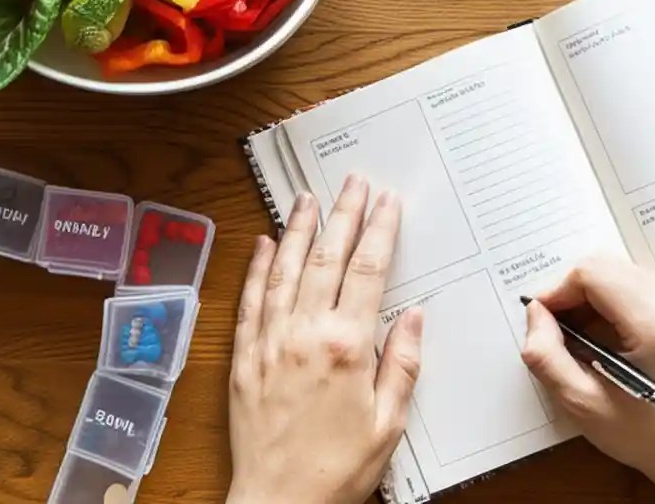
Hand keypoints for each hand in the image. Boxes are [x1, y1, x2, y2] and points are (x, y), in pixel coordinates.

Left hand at [228, 177, 422, 503]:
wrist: (280, 503)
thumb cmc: (338, 469)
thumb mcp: (389, 422)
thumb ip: (401, 363)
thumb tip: (410, 314)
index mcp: (347, 347)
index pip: (367, 271)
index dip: (379, 230)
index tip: (387, 202)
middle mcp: (304, 335)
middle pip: (326, 258)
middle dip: (342, 215)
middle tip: (353, 182)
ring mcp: (269, 343)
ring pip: (283, 270)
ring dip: (297, 229)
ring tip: (307, 197)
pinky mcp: (244, 358)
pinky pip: (249, 300)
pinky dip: (256, 268)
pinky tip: (262, 243)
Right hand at [521, 257, 654, 503]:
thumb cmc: (640, 432)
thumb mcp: (580, 402)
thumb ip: (546, 355)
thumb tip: (536, 312)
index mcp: (652, 322)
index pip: (590, 274)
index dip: (557, 294)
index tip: (544, 325)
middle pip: (599, 266)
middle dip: (569, 296)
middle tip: (558, 335)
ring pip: (609, 271)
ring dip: (584, 299)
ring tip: (579, 340)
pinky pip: (624, 282)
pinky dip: (601, 302)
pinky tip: (598, 336)